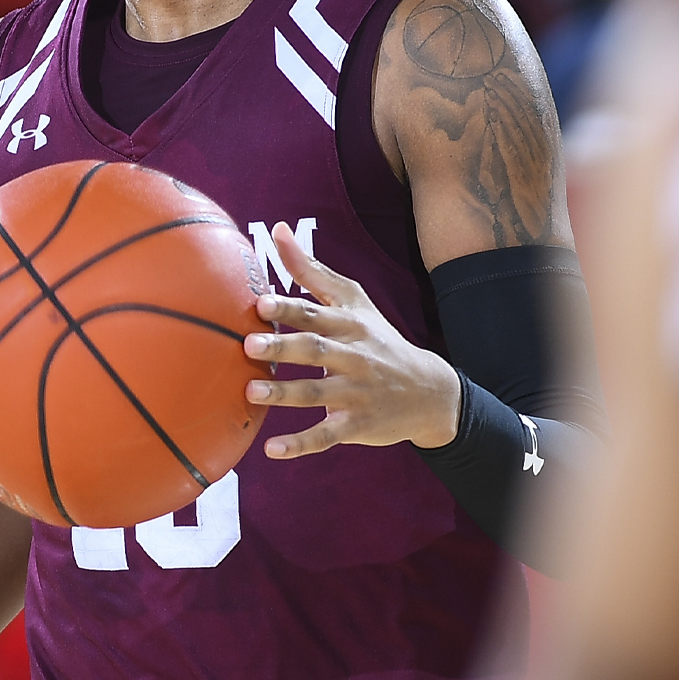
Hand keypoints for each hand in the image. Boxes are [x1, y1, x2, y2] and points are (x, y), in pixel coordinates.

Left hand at [242, 222, 462, 458]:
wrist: (429, 391)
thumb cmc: (379, 339)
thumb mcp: (354, 302)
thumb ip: (313, 270)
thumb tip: (279, 230)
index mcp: (350, 325)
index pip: (318, 313)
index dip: (290, 308)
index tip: (261, 304)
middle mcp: (354, 357)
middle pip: (317, 350)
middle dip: (283, 348)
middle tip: (249, 346)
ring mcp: (356, 393)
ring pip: (318, 394)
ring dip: (285, 395)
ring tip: (251, 392)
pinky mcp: (356, 425)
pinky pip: (327, 436)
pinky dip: (301, 444)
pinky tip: (272, 449)